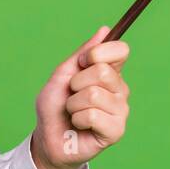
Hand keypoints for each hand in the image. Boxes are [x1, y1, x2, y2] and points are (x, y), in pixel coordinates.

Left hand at [31, 25, 130, 168]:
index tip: (82, 63)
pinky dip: (78, 119)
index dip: (97, 53)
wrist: (48, 139)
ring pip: (94, 95)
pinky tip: (80, 126)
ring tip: (74, 113)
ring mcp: (120, 110)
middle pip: (103, 71)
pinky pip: (93, 115)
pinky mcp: (117, 130)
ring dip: (74, 104)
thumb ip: (82, 53)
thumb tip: (105, 30)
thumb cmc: (55, 108)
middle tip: (72, 95)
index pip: (120, 50)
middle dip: (77, 83)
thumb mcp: (62, 75)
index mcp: (110, 72)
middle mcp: (120, 90)